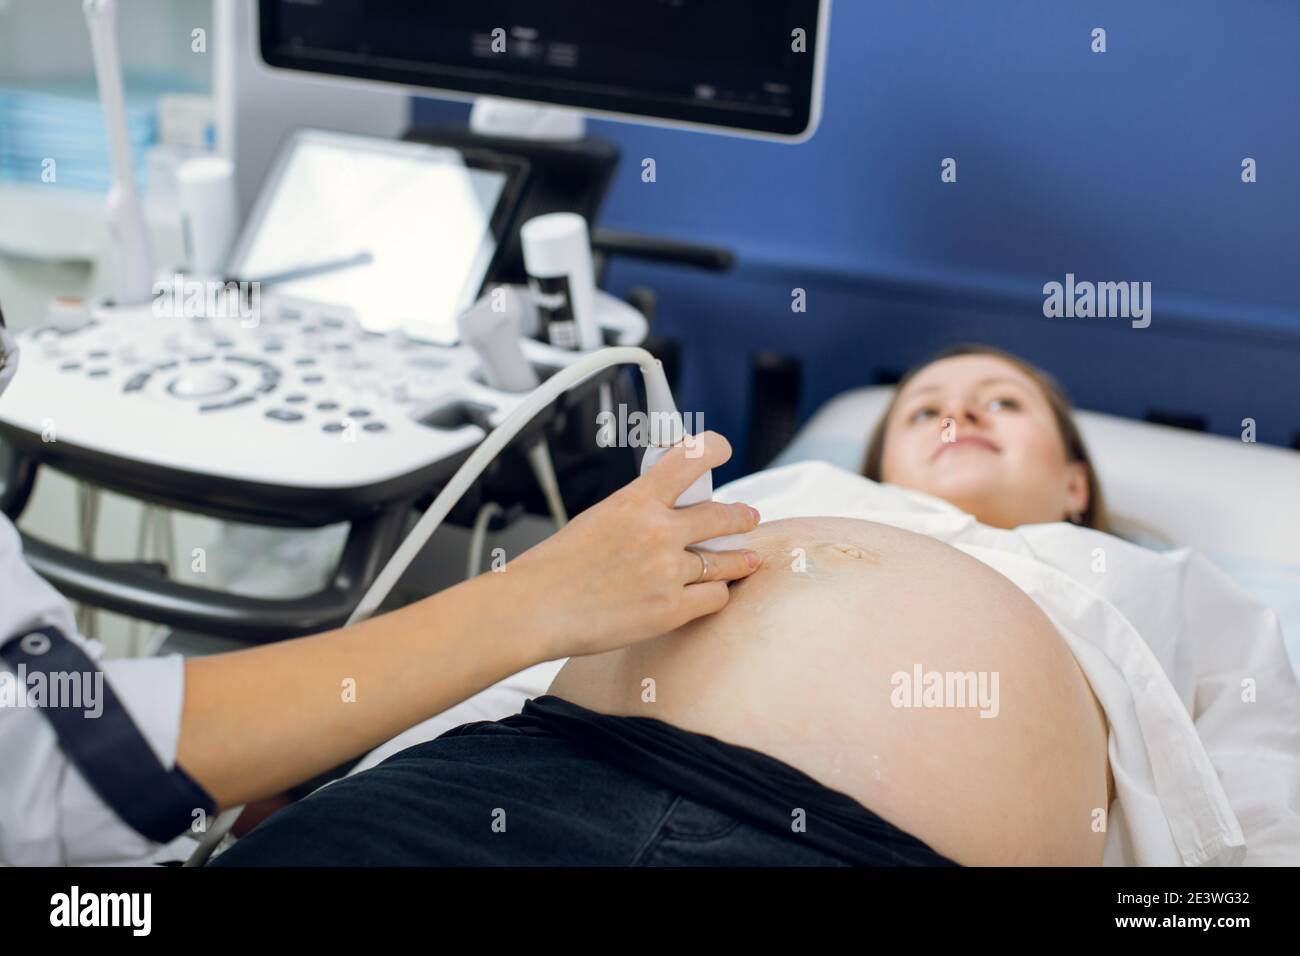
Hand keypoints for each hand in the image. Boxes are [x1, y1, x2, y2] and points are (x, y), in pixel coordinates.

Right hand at [503, 431, 761, 657]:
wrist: (534, 608)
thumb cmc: (555, 568)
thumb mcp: (596, 519)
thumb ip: (636, 513)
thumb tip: (665, 514)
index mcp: (635, 501)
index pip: (689, 459)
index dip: (714, 449)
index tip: (721, 449)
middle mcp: (658, 532)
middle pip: (721, 515)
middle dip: (740, 517)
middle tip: (747, 517)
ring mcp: (668, 571)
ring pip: (726, 560)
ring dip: (740, 558)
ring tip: (747, 559)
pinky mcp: (671, 609)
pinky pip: (715, 597)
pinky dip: (715, 594)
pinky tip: (711, 592)